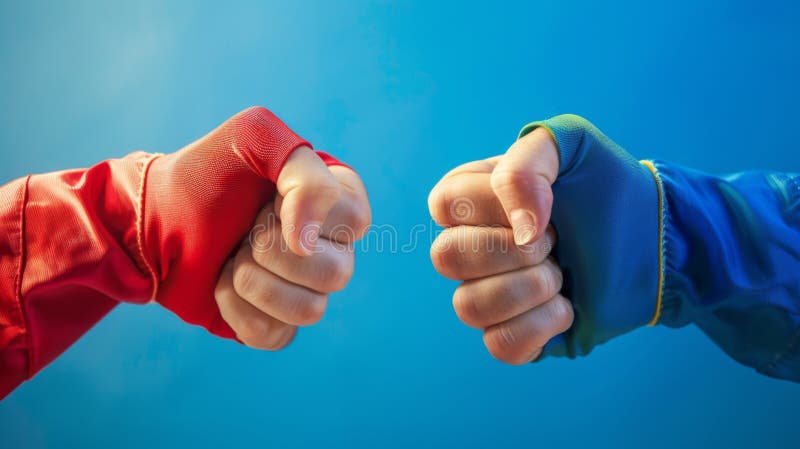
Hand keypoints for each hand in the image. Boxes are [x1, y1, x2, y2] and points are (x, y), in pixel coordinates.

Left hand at [140, 106, 369, 340]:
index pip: (354, 220)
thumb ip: (303, 172)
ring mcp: (304, 288)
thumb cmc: (204, 175)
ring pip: (311, 310)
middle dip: (272, 251)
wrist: (150, 219)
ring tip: (231, 259)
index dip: (306, 214)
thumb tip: (306, 245)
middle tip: (245, 232)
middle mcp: (328, 246)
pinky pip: (277, 335)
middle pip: (337, 273)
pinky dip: (237, 311)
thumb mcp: (253, 137)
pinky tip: (222, 285)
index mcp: (334, 200)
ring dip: (254, 281)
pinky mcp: (275, 322)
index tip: (267, 201)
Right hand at [430, 115, 661, 360]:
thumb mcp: (572, 145)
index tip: (542, 203)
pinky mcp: (516, 333)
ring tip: (562, 275)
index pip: (444, 204)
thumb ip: (526, 164)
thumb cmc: (609, 187)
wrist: (655, 237)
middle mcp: (474, 247)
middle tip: (555, 240)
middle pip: (446, 258)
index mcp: (475, 199)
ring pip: (468, 307)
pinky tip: (567, 308)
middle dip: (511, 251)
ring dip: (528, 288)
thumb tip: (519, 230)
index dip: (489, 206)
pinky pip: (499, 345)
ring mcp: (491, 293)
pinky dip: (539, 327)